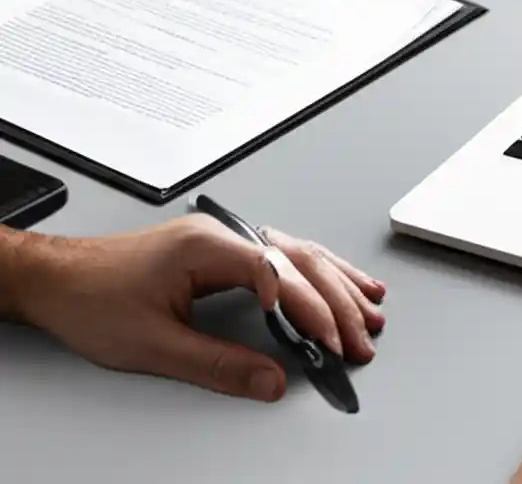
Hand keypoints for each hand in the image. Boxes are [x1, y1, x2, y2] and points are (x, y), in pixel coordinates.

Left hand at [14, 215, 385, 401]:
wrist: (56, 279)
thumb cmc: (93, 298)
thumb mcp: (154, 343)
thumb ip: (218, 364)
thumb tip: (271, 380)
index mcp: (208, 246)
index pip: (278, 273)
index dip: (310, 308)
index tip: (330, 340)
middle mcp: (224, 235)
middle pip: (300, 261)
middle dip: (337, 302)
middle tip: (361, 339)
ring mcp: (227, 239)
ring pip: (300, 255)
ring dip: (338, 285)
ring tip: (370, 313)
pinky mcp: (225, 251)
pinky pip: (286, 257)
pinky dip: (319, 273)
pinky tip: (342, 284)